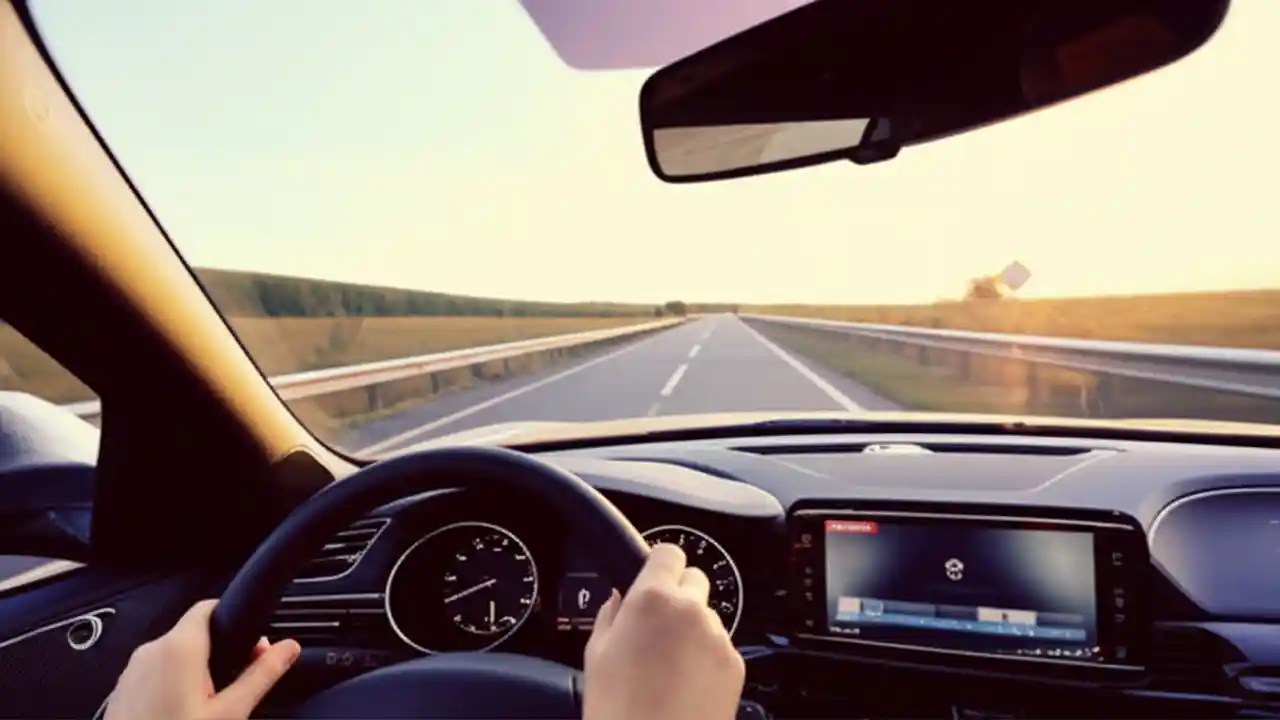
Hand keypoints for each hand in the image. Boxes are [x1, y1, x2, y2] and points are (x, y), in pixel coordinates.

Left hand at [105, 600, 300, 719]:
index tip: (253, 648)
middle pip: (194, 633)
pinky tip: (183, 713)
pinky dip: (174, 683)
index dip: (235, 619)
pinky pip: (156, 673)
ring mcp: (132, 670)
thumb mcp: (229, 714)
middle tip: (239, 684)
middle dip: (221, 651)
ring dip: (198, 669)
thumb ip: (261, 675)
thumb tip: (290, 647)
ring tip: (210, 706)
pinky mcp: (122, 690)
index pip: (209, 606)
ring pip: (175, 655)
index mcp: (179, 646)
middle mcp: (151, 649)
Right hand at [584, 543, 744, 719]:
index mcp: (654, 598)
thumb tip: (620, 600)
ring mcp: (718, 638)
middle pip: (694, 581)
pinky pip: (720, 648)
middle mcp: (692, 611)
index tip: (651, 579)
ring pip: (708, 617)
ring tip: (668, 667)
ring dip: (692, 630)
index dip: (659, 566)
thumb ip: (611, 616)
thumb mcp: (596, 656)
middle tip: (656, 628)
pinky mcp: (735, 665)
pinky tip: (685, 686)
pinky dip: (706, 659)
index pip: (668, 553)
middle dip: (678, 597)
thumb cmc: (618, 711)